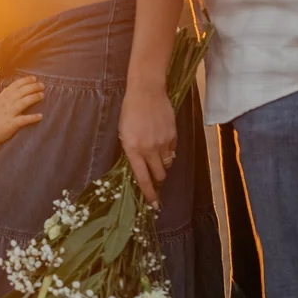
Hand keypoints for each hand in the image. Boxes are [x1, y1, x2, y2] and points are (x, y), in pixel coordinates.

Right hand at [0, 77, 42, 166]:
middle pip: (21, 92)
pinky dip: (32, 117)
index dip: (25, 81)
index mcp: (2, 98)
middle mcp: (6, 103)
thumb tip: (7, 89)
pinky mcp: (12, 124)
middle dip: (32, 87)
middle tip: (42, 85)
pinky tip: (40, 116)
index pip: (14, 86)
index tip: (33, 78)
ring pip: (23, 102)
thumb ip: (1, 97)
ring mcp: (9, 113)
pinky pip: (24, 119)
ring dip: (34, 97)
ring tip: (42, 95)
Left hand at [118, 83, 177, 207]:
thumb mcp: (125, 134)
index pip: (142, 179)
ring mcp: (163, 143)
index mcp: (133, 150)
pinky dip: (168, 152)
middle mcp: (149, 149)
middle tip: (155, 179)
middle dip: (158, 181)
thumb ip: (132, 152)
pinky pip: (172, 151)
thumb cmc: (130, 112)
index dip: (149, 194)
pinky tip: (162, 142)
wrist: (147, 92)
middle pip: (159, 176)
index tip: (154, 205)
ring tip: (157, 157)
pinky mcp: (173, 135)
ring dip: (162, 166)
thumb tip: (141, 167)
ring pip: (167, 164)